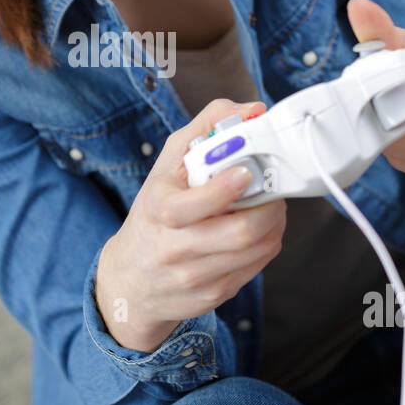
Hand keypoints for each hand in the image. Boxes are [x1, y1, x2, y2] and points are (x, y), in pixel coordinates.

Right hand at [96, 97, 286, 351]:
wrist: (130, 280)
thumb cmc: (154, 214)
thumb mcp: (167, 165)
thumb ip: (207, 128)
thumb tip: (252, 110)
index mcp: (158, 211)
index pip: (195, 206)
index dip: (227, 188)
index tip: (246, 171)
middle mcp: (173, 248)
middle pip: (240, 232)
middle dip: (269, 206)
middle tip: (272, 188)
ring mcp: (194, 277)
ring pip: (256, 250)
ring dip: (274, 224)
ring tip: (269, 206)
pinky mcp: (212, 295)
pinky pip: (256, 268)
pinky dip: (266, 244)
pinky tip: (258, 231)